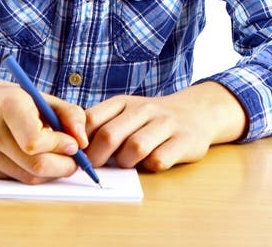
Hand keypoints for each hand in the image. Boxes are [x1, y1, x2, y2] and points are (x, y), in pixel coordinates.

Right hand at [0, 67, 88, 184]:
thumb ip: (69, 113)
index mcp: (7, 106)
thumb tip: (83, 142)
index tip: (74, 143)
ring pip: (28, 177)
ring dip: (51, 172)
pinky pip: (16, 179)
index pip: (35, 141)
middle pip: (34, 165)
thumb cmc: (9, 99)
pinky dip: (33, 173)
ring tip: (58, 156)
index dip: (59, 146)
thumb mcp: (39, 95)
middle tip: (75, 159)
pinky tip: (35, 158)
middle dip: (63, 166)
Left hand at [84, 81, 246, 171]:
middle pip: (110, 135)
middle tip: (95, 169)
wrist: (196, 112)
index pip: (92, 118)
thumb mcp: (126, 113)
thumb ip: (103, 125)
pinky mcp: (184, 140)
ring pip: (135, 148)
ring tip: (129, 163)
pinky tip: (152, 163)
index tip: (77, 154)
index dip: (80, 140)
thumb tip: (75, 148)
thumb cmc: (151, 119)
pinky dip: (151, 167)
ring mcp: (165, 123)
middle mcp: (144, 109)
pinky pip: (159, 160)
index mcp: (124, 102)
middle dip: (97, 158)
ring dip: (126, 163)